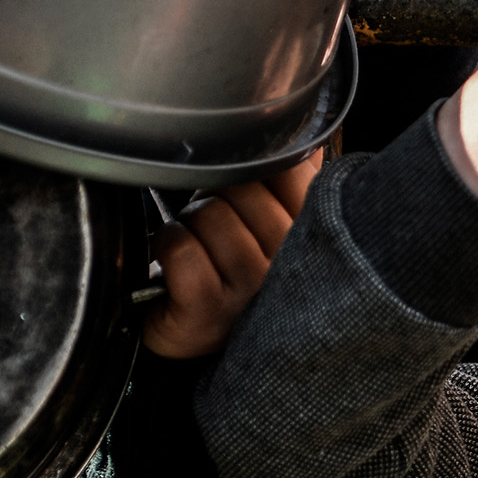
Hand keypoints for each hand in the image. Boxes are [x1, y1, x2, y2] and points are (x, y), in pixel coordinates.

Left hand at [140, 153, 320, 359]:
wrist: (194, 334)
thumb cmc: (227, 269)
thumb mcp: (266, 223)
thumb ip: (290, 182)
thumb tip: (311, 143)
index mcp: (310, 238)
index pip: (289, 171)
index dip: (254, 172)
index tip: (245, 197)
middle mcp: (289, 267)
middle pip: (240, 189)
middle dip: (213, 199)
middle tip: (213, 232)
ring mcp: (250, 291)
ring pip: (209, 214)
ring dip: (188, 225)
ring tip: (196, 250)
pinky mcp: (208, 310)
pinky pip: (181, 247)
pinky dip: (166, 245)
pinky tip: (173, 264)